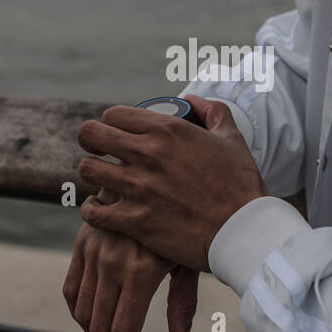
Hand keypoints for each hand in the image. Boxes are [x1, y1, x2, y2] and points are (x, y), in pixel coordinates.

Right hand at [62, 216, 199, 331]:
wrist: (156, 176)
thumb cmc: (185, 221)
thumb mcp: (190, 262)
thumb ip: (182, 306)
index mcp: (140, 271)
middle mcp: (111, 263)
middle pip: (99, 328)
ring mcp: (93, 251)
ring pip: (82, 312)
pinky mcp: (82, 242)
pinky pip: (71, 288)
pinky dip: (80, 312)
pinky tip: (96, 320)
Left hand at [76, 94, 269, 272]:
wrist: (244, 230)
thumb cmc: (240, 185)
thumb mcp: (232, 137)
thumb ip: (213, 112)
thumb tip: (192, 100)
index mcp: (167, 130)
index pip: (113, 114)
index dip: (111, 123)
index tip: (116, 135)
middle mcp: (148, 154)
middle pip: (90, 135)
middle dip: (91, 142)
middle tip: (99, 153)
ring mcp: (139, 188)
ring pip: (86, 170)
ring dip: (91, 175)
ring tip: (101, 181)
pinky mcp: (135, 220)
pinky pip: (93, 211)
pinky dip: (92, 210)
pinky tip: (101, 209)